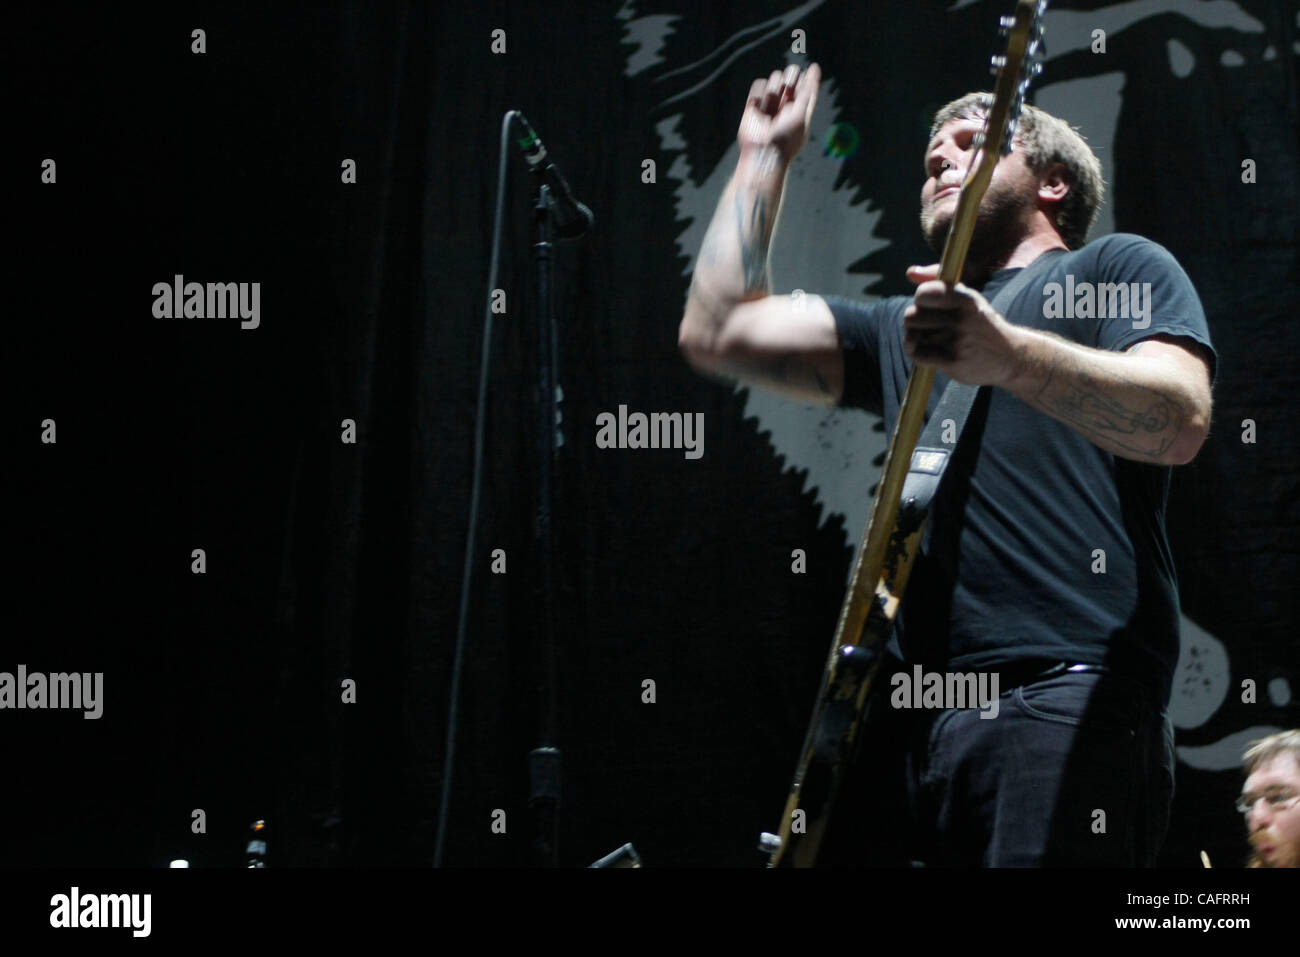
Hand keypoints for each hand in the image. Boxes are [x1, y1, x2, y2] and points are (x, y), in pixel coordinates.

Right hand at [737, 63, 820, 164]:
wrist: (762, 153)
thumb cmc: (786, 138)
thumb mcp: (803, 114)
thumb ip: (809, 91)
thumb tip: (814, 67)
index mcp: (800, 105)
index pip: (806, 82)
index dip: (807, 78)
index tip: (807, 77)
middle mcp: (786, 101)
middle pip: (790, 73)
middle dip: (790, 78)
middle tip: (788, 90)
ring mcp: (770, 101)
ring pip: (775, 76)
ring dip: (774, 88)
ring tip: (771, 106)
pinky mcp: (754, 102)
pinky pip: (759, 83)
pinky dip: (760, 93)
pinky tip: (760, 107)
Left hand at [903, 264, 1024, 386]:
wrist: (1008, 356)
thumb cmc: (980, 323)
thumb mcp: (966, 298)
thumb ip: (937, 282)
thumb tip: (910, 272)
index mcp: (965, 299)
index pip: (923, 294)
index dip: (921, 300)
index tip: (930, 305)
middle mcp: (961, 319)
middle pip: (910, 317)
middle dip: (915, 321)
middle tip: (929, 325)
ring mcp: (956, 342)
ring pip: (912, 336)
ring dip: (916, 339)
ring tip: (932, 339)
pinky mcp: (952, 362)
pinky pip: (916, 355)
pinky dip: (916, 354)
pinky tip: (928, 352)